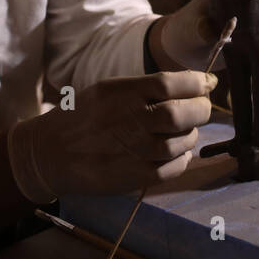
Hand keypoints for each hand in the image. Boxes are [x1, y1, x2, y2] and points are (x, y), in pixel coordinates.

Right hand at [6, 71, 215, 200]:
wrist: (50, 154)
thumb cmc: (83, 117)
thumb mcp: (108, 90)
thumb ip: (146, 87)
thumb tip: (195, 83)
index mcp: (121, 93)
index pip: (170, 83)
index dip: (198, 82)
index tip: (209, 82)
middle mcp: (128, 120)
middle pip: (181, 114)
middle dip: (201, 109)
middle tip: (201, 108)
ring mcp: (132, 150)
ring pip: (181, 142)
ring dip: (191, 135)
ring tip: (184, 132)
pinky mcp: (134, 176)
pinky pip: (173, 168)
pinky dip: (183, 159)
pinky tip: (176, 152)